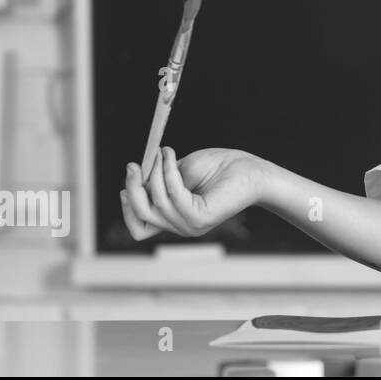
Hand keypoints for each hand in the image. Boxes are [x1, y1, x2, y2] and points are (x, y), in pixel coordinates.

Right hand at [120, 146, 264, 241]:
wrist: (252, 170)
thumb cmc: (220, 168)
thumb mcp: (181, 172)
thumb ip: (159, 180)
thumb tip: (134, 179)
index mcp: (176, 218)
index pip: (140, 227)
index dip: (128, 207)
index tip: (128, 182)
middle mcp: (181, 226)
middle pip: (141, 217)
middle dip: (133, 188)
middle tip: (133, 164)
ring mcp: (190, 225)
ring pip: (155, 203)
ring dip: (154, 174)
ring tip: (165, 152)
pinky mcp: (201, 218)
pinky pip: (173, 195)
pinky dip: (167, 174)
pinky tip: (171, 158)